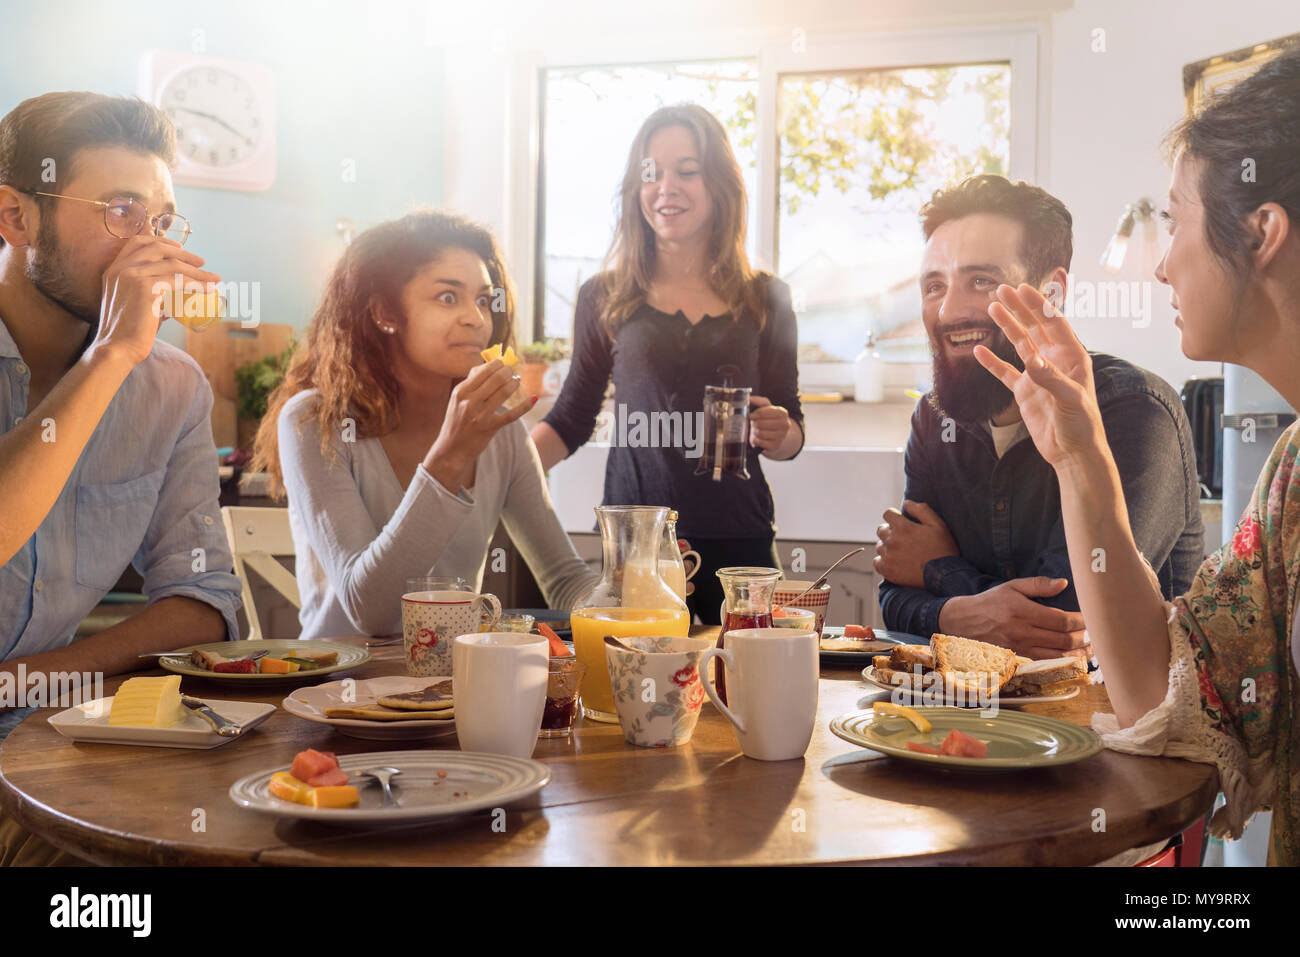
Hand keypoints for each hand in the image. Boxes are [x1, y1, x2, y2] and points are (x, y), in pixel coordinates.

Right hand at [91, 236, 220, 368]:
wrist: (118, 349)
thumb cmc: (129, 332)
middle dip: (183, 253)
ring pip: (172, 265)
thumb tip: (177, 298)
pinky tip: (209, 289)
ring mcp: (131, 276)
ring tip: (214, 279)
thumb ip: (151, 295)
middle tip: (202, 262)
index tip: (180, 247)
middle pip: (157, 248)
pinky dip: (197, 283)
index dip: (161, 241)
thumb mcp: (135, 304)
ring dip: (197, 271)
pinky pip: (178, 280)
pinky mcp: (145, 288)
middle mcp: (120, 269)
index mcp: (114, 270)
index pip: (138, 242)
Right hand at [425, 359, 532, 487]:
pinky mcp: (490, 427)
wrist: (451, 449)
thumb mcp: (457, 399)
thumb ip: (471, 382)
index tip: (504, 364)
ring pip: (504, 392)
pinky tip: (534, 398)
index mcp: (461, 391)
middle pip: (496, 378)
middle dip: (508, 372)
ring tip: (517, 381)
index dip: (498, 364)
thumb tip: (488, 364)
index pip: (484, 370)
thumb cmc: (457, 420)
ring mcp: (480, 415)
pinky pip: (512, 414)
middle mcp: (469, 401)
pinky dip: (525, 405)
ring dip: (515, 383)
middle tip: (512, 372)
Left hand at [747, 395, 791, 450]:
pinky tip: (758, 438)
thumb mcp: (767, 409)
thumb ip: (759, 401)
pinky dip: (756, 440)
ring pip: (760, 433)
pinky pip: (760, 442)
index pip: (763, 412)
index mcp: (783, 413)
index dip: (754, 414)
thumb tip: (750, 398)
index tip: (750, 416)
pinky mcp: (776, 446)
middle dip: (754, 424)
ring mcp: (782, 436)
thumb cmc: (769, 421)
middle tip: (754, 424)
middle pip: (760, 423)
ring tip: (756, 431)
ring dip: (755, 432)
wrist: (777, 437)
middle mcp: (785, 424)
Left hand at [873, 500, 957, 587]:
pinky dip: (883, 561)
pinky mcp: (888, 571)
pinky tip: (895, 561)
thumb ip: (921, 510)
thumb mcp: (938, 524)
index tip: (901, 522)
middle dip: (890, 531)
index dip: (894, 516)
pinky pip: (877, 562)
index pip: (887, 514)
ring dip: (887, 546)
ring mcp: (889, 557)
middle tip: (904, 538)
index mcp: (903, 527)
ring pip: (880, 546)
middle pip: (881, 530)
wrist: (945, 576)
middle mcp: (892, 541)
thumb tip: (906, 503)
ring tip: (902, 552)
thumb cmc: (943, 549)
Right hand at [937, 576, 1088, 659]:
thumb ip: (1038, 585)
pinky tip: (1073, 660)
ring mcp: (1019, 648)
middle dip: (1083, 638)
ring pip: (1057, 656)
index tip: (1090, 618)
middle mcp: (1021, 632)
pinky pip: (1046, 665)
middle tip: (1095, 634)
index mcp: (1022, 611)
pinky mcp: (1017, 660)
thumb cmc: (990, 602)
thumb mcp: (1012, 587)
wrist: (962, 622)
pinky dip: (1063, 664)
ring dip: (1078, 654)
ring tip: (1090, 649)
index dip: (1080, 621)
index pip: (1061, 620)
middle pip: (1063, 640)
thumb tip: (1063, 583)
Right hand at [975, 283, 1105, 470]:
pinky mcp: (1024, 392)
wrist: (1072, 452)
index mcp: (1073, 357)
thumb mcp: (1071, 400)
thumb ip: (1051, 378)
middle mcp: (1054, 362)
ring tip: (992, 309)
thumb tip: (1031, 360)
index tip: (1023, 289)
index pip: (1054, 324)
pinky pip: (1005, 373)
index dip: (1039, 306)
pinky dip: (992, 362)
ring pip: (1019, 345)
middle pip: (1034, 328)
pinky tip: (979, 351)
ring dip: (1007, 327)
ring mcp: (1037, 376)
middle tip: (1001, 291)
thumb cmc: (1082, 425)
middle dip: (1019, 309)